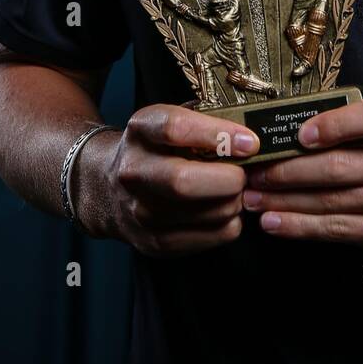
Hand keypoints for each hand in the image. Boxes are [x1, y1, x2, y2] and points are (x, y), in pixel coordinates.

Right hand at [73, 104, 259, 256]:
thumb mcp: (172, 121)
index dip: (218, 134)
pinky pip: (212, 236)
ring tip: (235, 190)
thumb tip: (255, 134)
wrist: (107, 187)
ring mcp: (140, 212)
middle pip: (184, 182)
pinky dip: (231, 223)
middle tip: (245, 173)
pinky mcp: (154, 242)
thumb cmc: (157, 148)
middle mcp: (133, 172)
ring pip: (206, 214)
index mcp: (141, 131)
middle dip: (229, 179)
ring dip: (235, 202)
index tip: (250, 142)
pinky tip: (224, 208)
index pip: (176, 129)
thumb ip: (209, 122)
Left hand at [242, 98, 362, 272]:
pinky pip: (339, 229)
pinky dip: (302, 227)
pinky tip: (277, 224)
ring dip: (286, 201)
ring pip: (333, 200)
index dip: (333, 125)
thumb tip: (298, 133)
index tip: (298, 135)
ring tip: (253, 200)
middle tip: (252, 174)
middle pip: (340, 166)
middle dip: (287, 171)